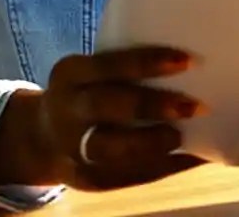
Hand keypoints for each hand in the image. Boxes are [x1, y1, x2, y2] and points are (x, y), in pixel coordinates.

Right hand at [0, 46, 208, 190]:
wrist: (45, 138)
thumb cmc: (88, 95)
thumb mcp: (90, 74)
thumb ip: (125, 69)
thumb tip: (190, 66)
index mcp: (71, 74)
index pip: (108, 64)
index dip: (147, 62)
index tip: (186, 61)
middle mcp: (67, 109)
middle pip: (106, 105)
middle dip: (151, 105)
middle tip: (194, 106)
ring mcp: (72, 147)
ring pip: (111, 148)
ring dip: (153, 143)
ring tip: (183, 137)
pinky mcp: (85, 178)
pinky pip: (124, 176)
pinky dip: (160, 168)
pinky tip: (190, 159)